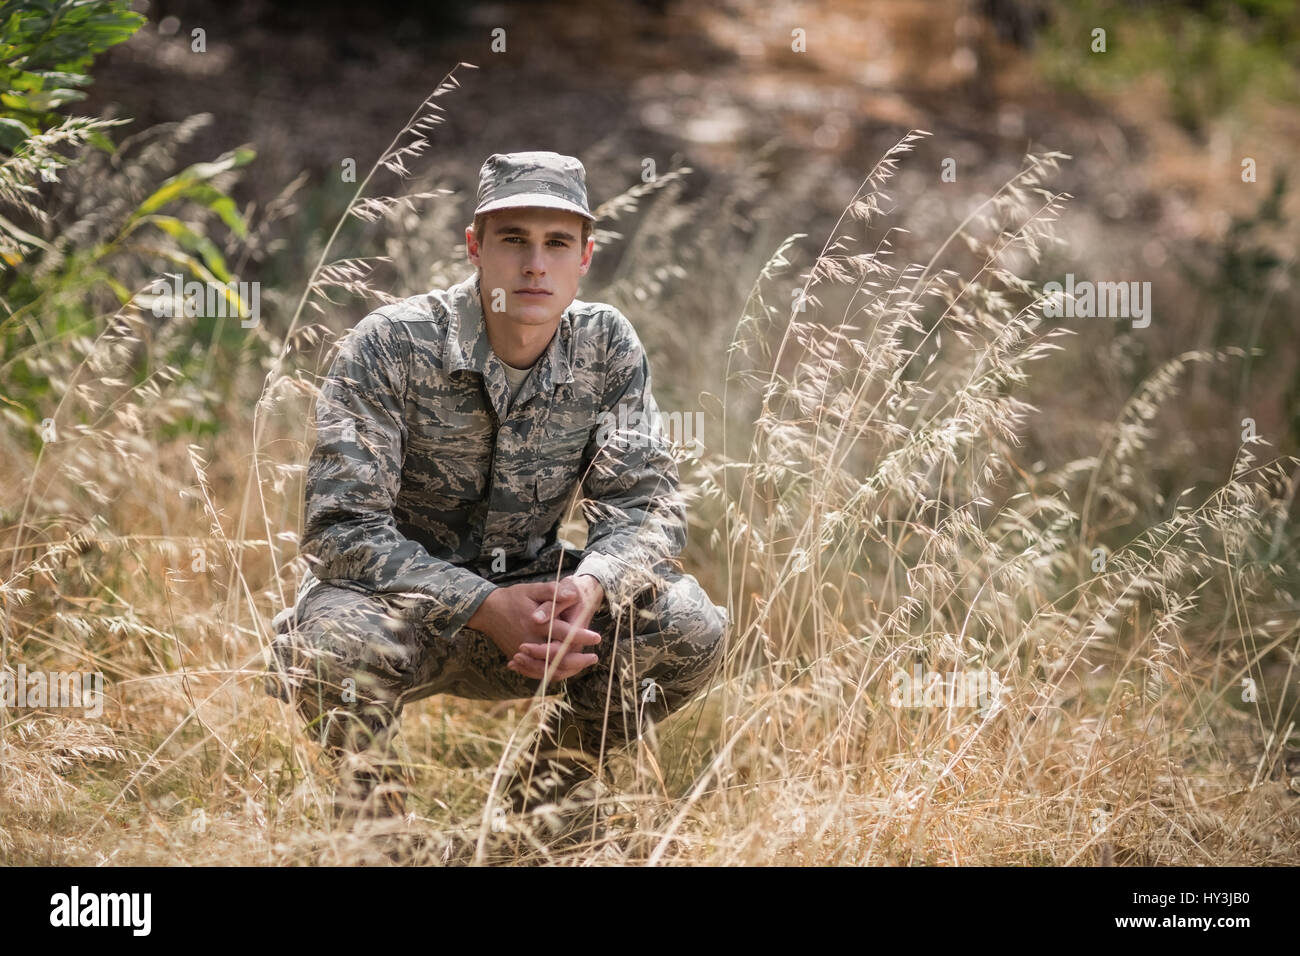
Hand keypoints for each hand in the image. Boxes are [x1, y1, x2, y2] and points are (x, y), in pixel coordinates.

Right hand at [466, 579, 601, 681]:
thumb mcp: (532, 589)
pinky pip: (536, 672)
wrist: (487, 610)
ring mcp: (522, 653)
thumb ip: (553, 591)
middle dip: (578, 661)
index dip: (582, 637)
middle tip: (594, 658)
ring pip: (548, 670)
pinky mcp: (518, 658)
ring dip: (567, 670)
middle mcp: (530, 642)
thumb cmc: (512, 598)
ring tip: (582, 666)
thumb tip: (572, 594)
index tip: (596, 638)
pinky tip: (563, 670)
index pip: (564, 634)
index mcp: (536, 624)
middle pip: (558, 658)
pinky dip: (551, 674)